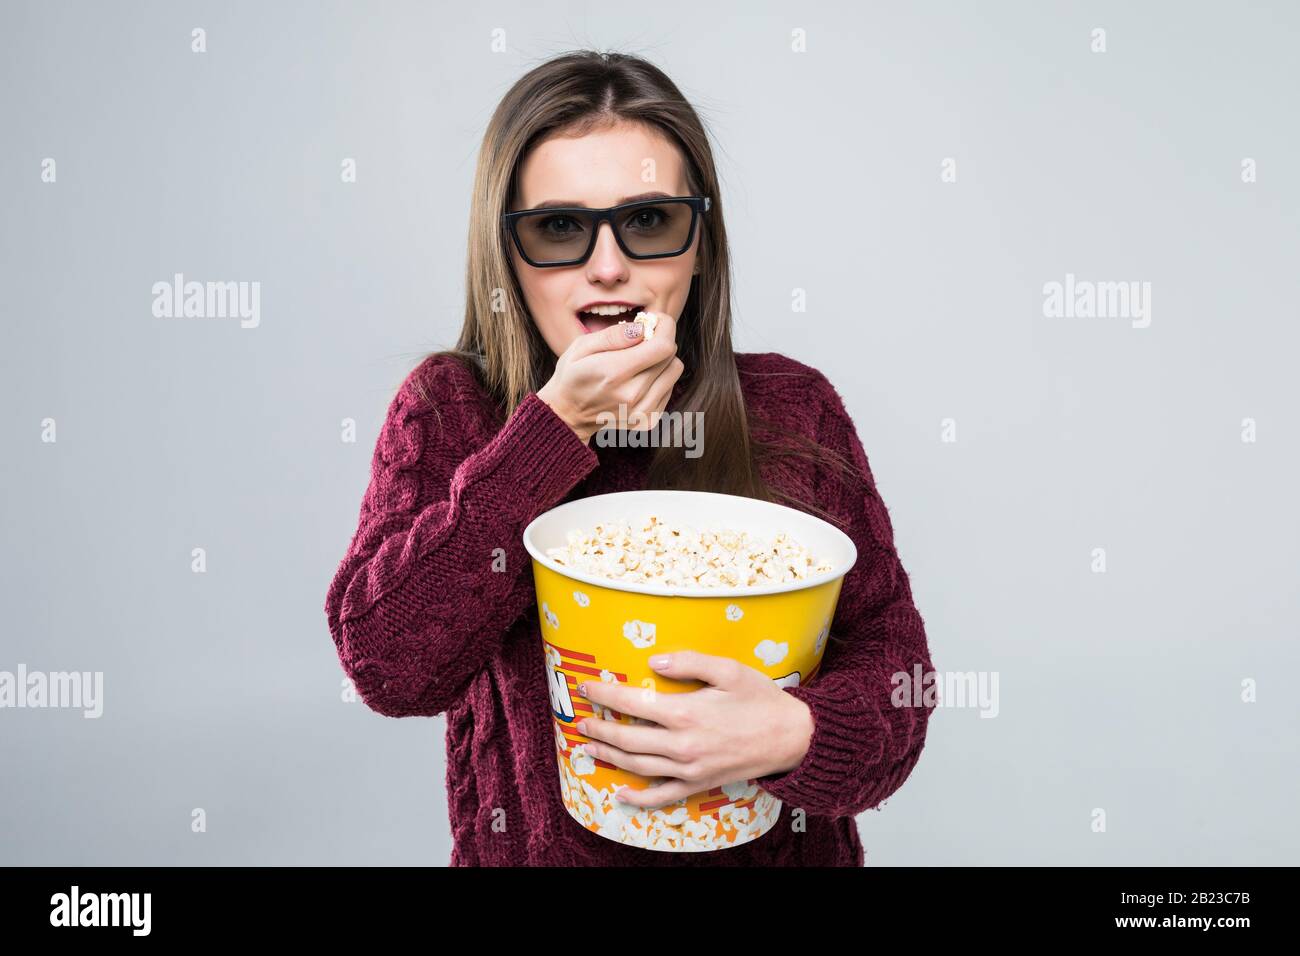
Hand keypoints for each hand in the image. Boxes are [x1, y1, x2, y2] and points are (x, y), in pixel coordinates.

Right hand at [537, 312, 683, 443]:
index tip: (654, 320)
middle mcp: (632, 395)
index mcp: (614, 373)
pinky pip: (669, 389)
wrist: (567, 416)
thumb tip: (642, 329)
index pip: (662, 346)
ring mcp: (641, 411)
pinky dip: (660, 378)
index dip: (665, 327)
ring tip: (640, 359)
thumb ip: (613, 336)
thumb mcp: (581, 347)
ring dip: (662, 359)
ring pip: (674, 371)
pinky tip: (639, 378)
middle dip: (661, 339)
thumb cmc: (572, 376)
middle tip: (643, 337)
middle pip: (670, 356)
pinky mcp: (647, 421)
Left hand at [575, 650, 813, 808]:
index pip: (633, 702)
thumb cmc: (761, 699)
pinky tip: (620, 794)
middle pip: (627, 739)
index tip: (587, 687)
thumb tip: (654, 660)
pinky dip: (638, 798)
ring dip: (608, 758)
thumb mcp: (728, 670)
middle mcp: (683, 744)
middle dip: (599, 729)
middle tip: (581, 720)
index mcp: (686, 712)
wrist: (792, 737)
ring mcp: (690, 768)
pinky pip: (662, 796)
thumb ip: (689, 662)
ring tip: (588, 748)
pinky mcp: (699, 784)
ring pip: (638, 766)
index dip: (605, 694)